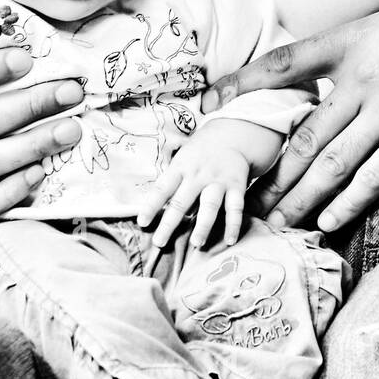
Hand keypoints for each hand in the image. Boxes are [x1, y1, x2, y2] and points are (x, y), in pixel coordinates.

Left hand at [137, 126, 249, 250]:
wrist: (232, 135)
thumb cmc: (199, 154)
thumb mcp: (182, 160)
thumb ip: (172, 182)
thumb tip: (156, 210)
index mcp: (181, 168)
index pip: (162, 188)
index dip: (151, 205)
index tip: (142, 222)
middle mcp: (198, 175)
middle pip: (182, 201)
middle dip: (170, 223)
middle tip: (160, 242)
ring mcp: (218, 181)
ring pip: (209, 206)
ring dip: (203, 226)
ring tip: (196, 244)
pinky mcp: (236, 186)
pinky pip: (235, 208)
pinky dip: (234, 224)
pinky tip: (230, 240)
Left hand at [201, 0, 378, 232]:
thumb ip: (368, 42)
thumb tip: (345, 60)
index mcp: (353, 37)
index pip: (282, 63)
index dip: (241, 83)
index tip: (207, 102)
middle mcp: (362, 73)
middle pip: (304, 132)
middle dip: (273, 171)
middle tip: (249, 198)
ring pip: (332, 160)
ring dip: (301, 196)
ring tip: (278, 221)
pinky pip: (375, 174)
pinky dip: (348, 201)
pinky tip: (329, 220)